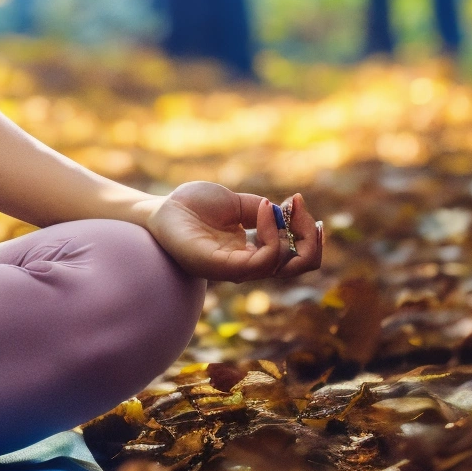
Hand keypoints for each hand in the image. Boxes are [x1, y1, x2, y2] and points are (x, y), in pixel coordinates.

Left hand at [146, 181, 324, 282]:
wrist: (160, 208)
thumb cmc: (192, 207)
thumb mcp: (235, 203)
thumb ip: (263, 212)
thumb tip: (288, 213)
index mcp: (252, 252)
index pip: (293, 256)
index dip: (306, 235)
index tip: (299, 202)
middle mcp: (247, 264)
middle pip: (296, 267)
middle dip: (311, 244)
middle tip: (307, 216)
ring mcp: (234, 268)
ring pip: (281, 266)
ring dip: (292, 233)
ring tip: (285, 207)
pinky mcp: (220, 267)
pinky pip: (259, 262)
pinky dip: (270, 235)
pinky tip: (264, 209)